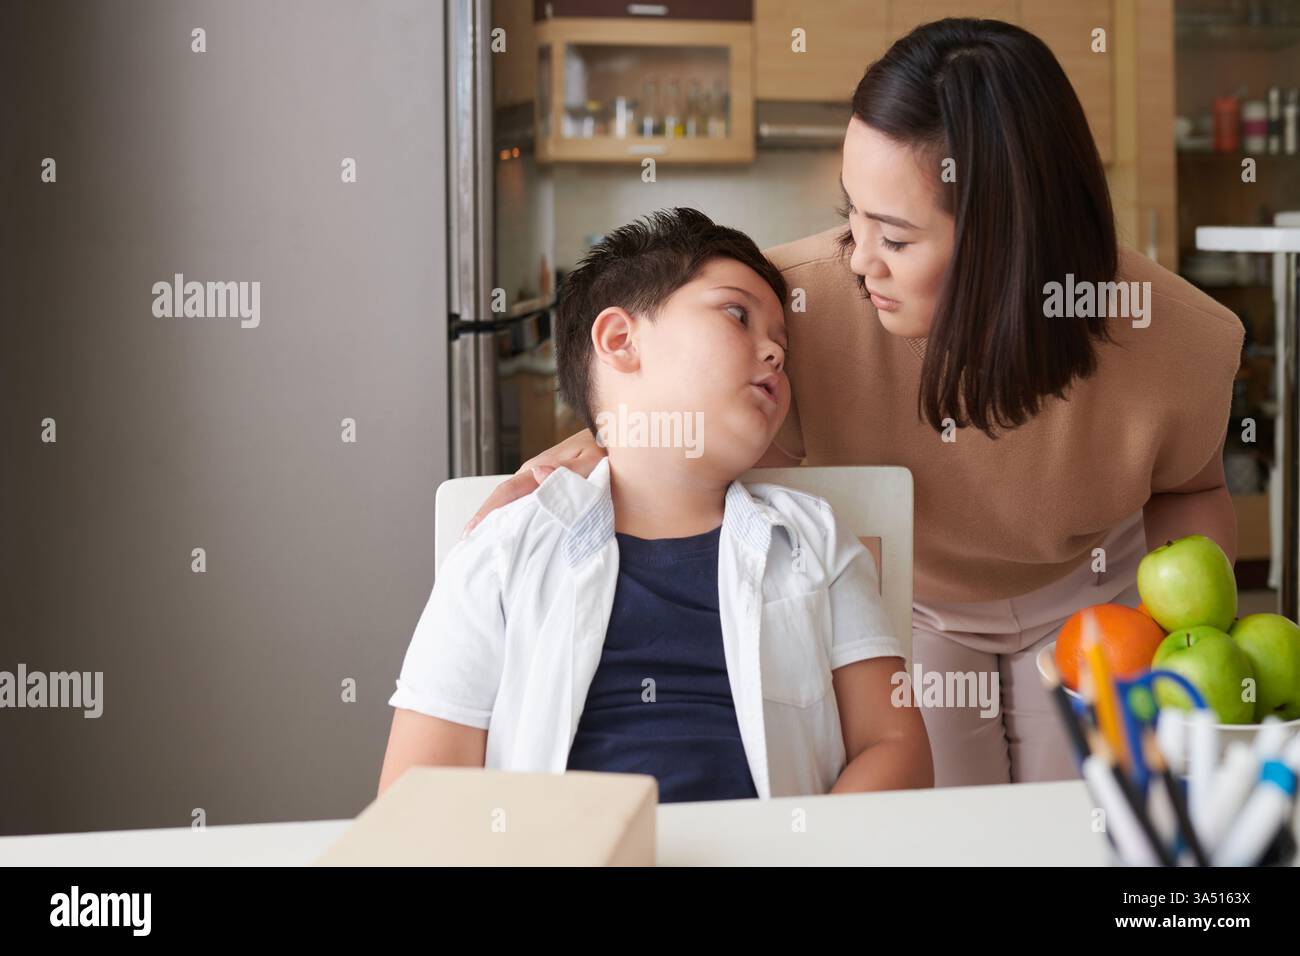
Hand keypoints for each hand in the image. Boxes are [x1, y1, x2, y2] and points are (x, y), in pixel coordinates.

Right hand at [462, 429, 604, 536]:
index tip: (471, 532)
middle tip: (470, 549)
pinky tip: (510, 535)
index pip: (506, 492)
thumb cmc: (605, 449)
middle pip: (502, 501)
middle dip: (484, 522)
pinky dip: (515, 520)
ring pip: (512, 504)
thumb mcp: (593, 461)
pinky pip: (527, 505)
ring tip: (482, 547)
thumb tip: (537, 475)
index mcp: (538, 468)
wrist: (615, 437)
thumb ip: (567, 471)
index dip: (487, 512)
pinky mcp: (547, 486)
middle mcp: (532, 474)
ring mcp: (538, 480)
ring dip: (498, 523)